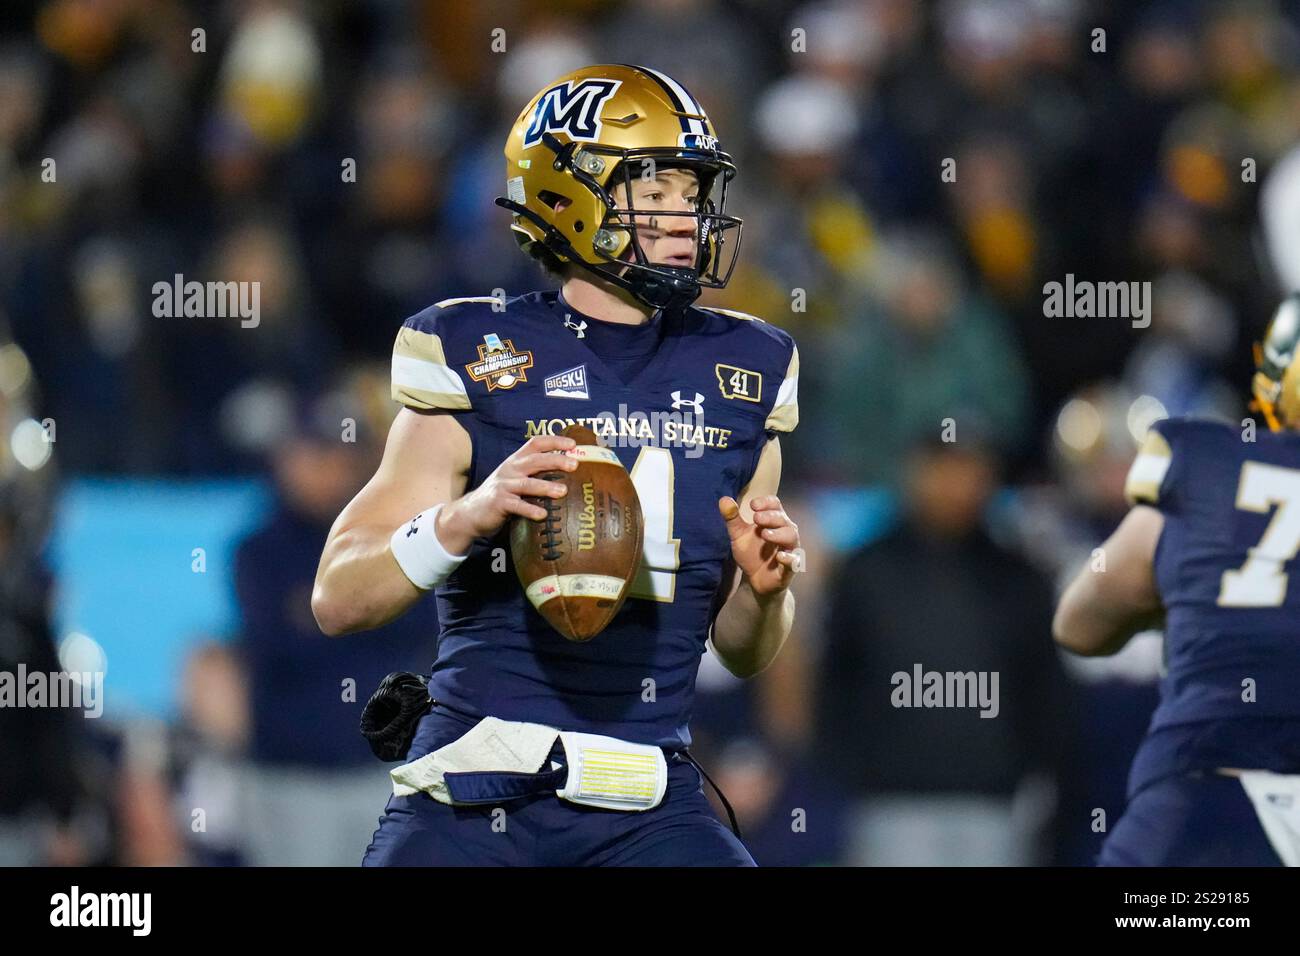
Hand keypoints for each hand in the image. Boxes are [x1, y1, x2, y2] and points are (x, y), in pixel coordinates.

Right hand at [438, 434, 577, 552]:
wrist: (471, 512)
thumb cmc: (502, 495)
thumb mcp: (516, 478)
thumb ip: (536, 474)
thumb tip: (569, 474)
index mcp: (516, 461)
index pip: (535, 443)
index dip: (554, 441)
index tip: (573, 445)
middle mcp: (510, 469)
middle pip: (534, 461)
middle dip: (555, 461)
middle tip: (574, 465)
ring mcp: (503, 486)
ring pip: (527, 484)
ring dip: (546, 486)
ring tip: (563, 491)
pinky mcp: (498, 503)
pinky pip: (516, 506)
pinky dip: (530, 510)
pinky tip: (543, 515)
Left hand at [718, 495, 803, 598]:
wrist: (756, 579)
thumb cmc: (751, 553)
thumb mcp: (738, 535)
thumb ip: (732, 518)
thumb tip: (723, 499)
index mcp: (774, 521)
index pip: (775, 504)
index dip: (766, 502)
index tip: (753, 505)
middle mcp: (785, 532)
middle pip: (783, 519)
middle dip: (770, 517)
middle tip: (756, 518)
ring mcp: (789, 549)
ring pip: (791, 536)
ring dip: (779, 534)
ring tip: (765, 534)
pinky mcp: (790, 568)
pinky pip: (794, 562)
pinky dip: (789, 558)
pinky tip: (780, 556)